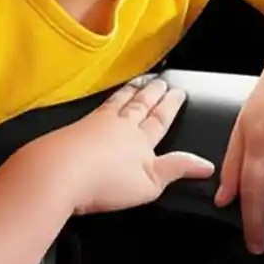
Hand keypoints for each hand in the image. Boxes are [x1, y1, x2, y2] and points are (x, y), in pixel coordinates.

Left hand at [40, 75, 213, 215]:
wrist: (58, 172)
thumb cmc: (105, 181)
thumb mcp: (150, 183)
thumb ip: (177, 170)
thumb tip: (205, 165)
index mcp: (141, 139)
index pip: (161, 118)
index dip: (171, 106)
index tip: (178, 92)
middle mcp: (119, 126)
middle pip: (140, 105)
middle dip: (153, 93)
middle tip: (161, 81)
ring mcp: (95, 124)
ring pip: (118, 102)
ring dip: (130, 92)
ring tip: (137, 83)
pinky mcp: (74, 129)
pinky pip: (98, 109)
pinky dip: (106, 102)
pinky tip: (104, 104)